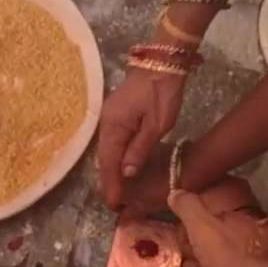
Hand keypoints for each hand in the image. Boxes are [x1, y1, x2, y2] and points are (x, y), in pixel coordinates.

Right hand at [98, 69, 186, 207]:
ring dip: (110, 169)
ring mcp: (109, 117)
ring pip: (106, 149)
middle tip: (114, 202)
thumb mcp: (156, 125)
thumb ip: (139, 149)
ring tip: (116, 189)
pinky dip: (114, 156)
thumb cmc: (162, 92)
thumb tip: (125, 173)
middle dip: (108, 180)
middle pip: (104, 157)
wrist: (162, 62)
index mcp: (113, 126)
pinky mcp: (116, 113)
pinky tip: (120, 166)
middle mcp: (105, 123)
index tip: (114, 204)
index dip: (112, 184)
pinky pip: (111, 140)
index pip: (109, 162)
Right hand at [178, 178, 264, 266]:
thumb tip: (175, 192)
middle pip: (208, 247)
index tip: (173, 228)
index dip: (191, 224)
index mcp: (230, 227)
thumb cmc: (228, 255)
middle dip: (190, 248)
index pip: (209, 222)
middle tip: (170, 251)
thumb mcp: (203, 225)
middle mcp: (234, 248)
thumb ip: (189, 208)